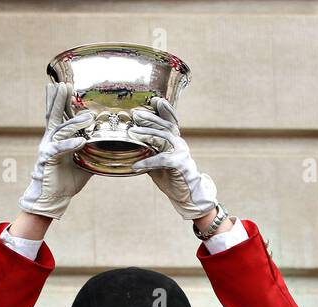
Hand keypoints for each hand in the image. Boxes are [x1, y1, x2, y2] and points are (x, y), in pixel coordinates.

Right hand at [19, 82, 94, 218]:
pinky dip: (71, 144)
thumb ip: (94, 152)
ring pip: (61, 131)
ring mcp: (47, 149)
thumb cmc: (65, 181)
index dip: (61, 101)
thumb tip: (112, 148)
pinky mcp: (48, 160)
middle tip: (64, 86)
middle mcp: (50, 140)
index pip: (60, 116)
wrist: (52, 199)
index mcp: (57, 138)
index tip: (65, 86)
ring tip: (88, 117)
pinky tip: (81, 141)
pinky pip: (60, 149)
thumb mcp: (84, 163)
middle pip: (54, 116)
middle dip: (59, 100)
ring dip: (75, 123)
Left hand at [129, 97, 218, 219]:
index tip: (153, 100)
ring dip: (146, 135)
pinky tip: (136, 165)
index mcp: (174, 140)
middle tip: (136, 114)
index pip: (169, 121)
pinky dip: (148, 161)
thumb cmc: (171, 178)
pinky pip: (162, 160)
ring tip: (132, 133)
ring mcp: (181, 152)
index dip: (163, 110)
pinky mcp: (180, 164)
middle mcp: (179, 143)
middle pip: (164, 126)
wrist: (187, 195)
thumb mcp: (157, 162)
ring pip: (163, 138)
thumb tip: (130, 145)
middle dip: (150, 118)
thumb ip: (148, 151)